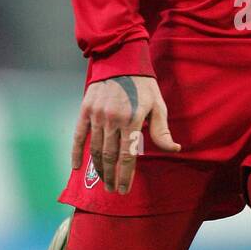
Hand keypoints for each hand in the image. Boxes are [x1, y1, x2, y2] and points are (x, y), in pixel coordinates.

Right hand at [71, 74, 180, 194]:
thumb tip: (174, 149)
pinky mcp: (86, 110)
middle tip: (113, 190)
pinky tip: (77, 167)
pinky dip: (76, 152)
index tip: (124, 189)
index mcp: (132, 121)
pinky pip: (79, 135)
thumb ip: (161, 130)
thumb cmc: (143, 85)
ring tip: (103, 181)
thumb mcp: (158, 106)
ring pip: (95, 149)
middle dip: (111, 176)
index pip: (127, 155)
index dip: (125, 175)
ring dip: (98, 168)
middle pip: (109, 156)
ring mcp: (97, 115)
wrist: (121, 60)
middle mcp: (112, 120)